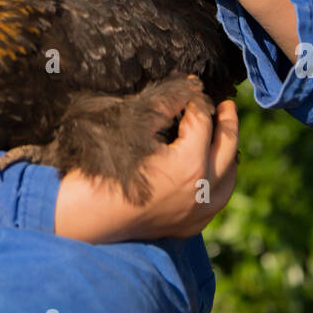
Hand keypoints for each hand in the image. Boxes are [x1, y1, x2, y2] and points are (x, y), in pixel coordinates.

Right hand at [54, 98, 238, 243]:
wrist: (84, 217)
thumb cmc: (103, 169)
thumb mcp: (133, 128)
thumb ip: (165, 107)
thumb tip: (187, 87)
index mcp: (189, 164)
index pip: (202, 120)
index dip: (196, 99)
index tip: (193, 86)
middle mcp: (200, 191)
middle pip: (227, 148)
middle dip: (227, 122)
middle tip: (226, 104)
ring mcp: (196, 213)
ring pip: (228, 178)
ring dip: (228, 153)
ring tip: (223, 135)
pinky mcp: (188, 227)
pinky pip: (216, 201)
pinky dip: (219, 181)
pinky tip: (212, 169)